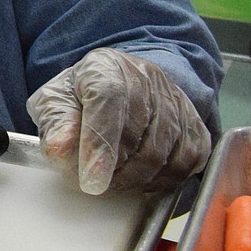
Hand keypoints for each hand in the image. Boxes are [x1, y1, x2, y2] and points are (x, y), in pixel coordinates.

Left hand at [27, 47, 210, 193]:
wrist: (119, 85)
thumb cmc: (82, 96)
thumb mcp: (55, 101)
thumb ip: (55, 122)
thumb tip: (59, 149)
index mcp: (106, 67)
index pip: (109, 101)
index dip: (100, 144)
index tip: (90, 180)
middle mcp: (148, 80)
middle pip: (138, 135)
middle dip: (113, 170)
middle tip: (92, 182)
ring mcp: (177, 103)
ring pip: (163, 154)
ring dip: (134, 178)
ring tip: (111, 180)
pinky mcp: (196, 127)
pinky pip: (186, 163)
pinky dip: (161, 180)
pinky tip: (139, 177)